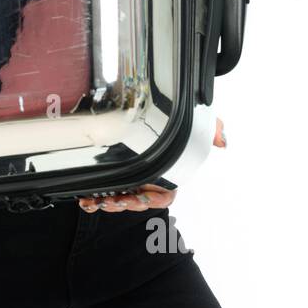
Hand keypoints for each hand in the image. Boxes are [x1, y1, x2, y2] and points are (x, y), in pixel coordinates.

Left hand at [77, 116, 224, 212]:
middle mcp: (147, 179)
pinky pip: (103, 191)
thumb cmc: (174, 119)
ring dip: (107, 203)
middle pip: (137, 201)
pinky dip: (94, 198)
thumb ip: (209, 130)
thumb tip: (222, 140)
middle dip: (125, 204)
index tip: (142, 197)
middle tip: (113, 201)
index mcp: (166, 175)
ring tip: (95, 202)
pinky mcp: (110, 173)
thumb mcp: (194, 122)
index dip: (153, 200)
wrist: (146, 103)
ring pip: (119, 199)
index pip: (163, 196)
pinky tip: (85, 200)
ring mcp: (129, 178)